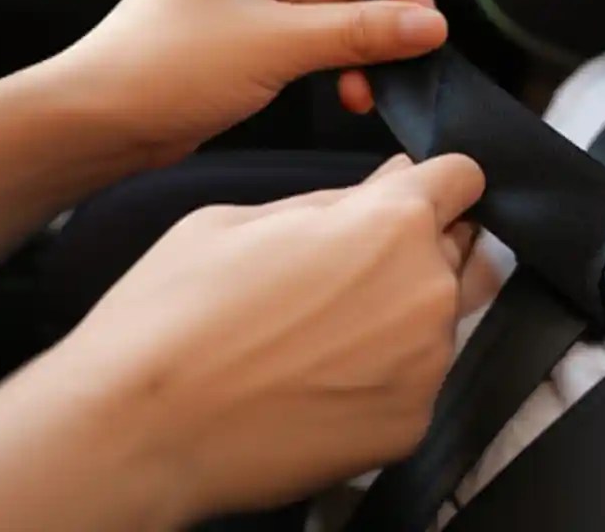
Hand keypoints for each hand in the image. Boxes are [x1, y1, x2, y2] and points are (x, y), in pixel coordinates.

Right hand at [32, 154, 484, 524]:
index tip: (414, 197)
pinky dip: (385, 376)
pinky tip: (321, 378)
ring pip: (440, 319)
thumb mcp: (239, 219)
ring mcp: (425, 365)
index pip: (463, 178)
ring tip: (322, 331)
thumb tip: (388, 181)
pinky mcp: (410, 425)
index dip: (436, 182)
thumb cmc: (174, 315)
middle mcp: (426, 291)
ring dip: (402, 313)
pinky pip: (416, 382)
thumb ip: (333, 199)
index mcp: (390, 223)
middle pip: (461, 248)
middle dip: (421, 246)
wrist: (141, 426)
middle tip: (351, 268)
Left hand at [51, 0, 447, 162]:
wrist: (101, 122)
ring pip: (336, 16)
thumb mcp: (276, 44)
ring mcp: (254, 3)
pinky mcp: (254, 44)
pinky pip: (316, 45)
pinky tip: (350, 93)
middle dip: (381, 21)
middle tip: (409, 58)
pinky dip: (340, 67)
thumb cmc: (160, 66)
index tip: (425, 20)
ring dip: (362, 51)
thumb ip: (360, 32)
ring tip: (370, 87)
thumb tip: (427, 25)